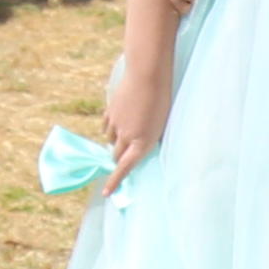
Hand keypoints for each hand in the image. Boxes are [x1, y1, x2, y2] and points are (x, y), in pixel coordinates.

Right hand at [102, 46, 170, 173]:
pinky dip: (111, 130)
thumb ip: (150, 138)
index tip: (106, 194)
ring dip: (116, 143)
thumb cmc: (162, 99)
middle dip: (119, 160)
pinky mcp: (110, 111)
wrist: (147, 74)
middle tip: (124, 158)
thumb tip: (142, 146)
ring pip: (110, 141)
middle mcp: (126, 136)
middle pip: (116, 156)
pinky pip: (106, 128)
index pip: (125, 168)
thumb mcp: (162, 124)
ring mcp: (115, 124)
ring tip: (126, 135)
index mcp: (142, 143)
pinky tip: (117, 125)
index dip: (114, 182)